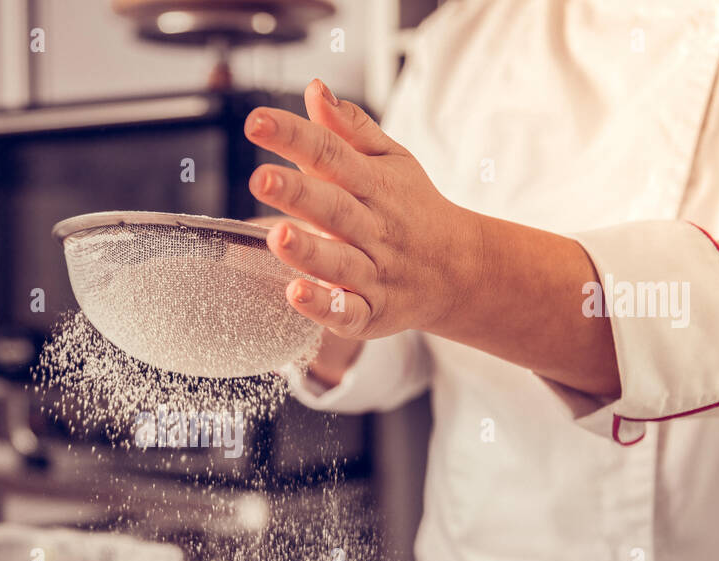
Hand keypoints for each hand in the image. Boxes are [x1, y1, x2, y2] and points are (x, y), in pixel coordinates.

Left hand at [245, 79, 484, 340]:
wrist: (463, 271)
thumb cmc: (414, 209)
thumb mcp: (393, 161)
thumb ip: (349, 129)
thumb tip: (314, 89)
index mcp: (374, 184)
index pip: (330, 153)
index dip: (294, 136)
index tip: (256, 121)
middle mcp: (373, 228)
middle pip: (332, 207)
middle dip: (297, 193)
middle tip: (260, 179)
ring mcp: (373, 273)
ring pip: (338, 261)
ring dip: (308, 250)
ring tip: (277, 235)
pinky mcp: (372, 313)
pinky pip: (347, 313)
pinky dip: (324, 307)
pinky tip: (296, 294)